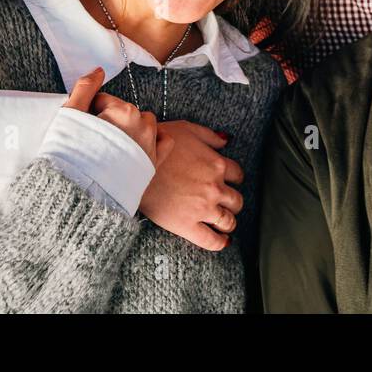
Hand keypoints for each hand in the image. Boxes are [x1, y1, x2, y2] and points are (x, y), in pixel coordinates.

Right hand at [64, 68, 165, 165]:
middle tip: (93, 138)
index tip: (81, 126)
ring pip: (145, 124)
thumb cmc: (70, 153)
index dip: (90, 111)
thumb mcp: (70, 114)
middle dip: (110, 121)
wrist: (79, 194)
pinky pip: (164, 142)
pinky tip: (138, 147)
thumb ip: (85, 87)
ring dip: (131, 129)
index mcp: (123, 111)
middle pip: (124, 112)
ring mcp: (150, 145)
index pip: (104, 100)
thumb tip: (99, 70)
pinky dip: (154, 140)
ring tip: (112, 146)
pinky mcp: (154, 164)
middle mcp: (142, 126)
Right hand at [138, 120, 243, 251]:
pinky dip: (220, 242)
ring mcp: (202, 208)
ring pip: (228, 221)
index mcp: (216, 164)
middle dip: (233, 202)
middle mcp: (214, 187)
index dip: (235, 179)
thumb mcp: (187, 129)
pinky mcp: (187, 225)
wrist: (134, 163)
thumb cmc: (158, 144)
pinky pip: (211, 240)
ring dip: (229, 222)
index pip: (237, 175)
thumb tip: (226, 141)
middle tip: (226, 204)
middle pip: (236, 200)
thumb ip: (210, 136)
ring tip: (224, 224)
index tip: (230, 183)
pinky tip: (222, 241)